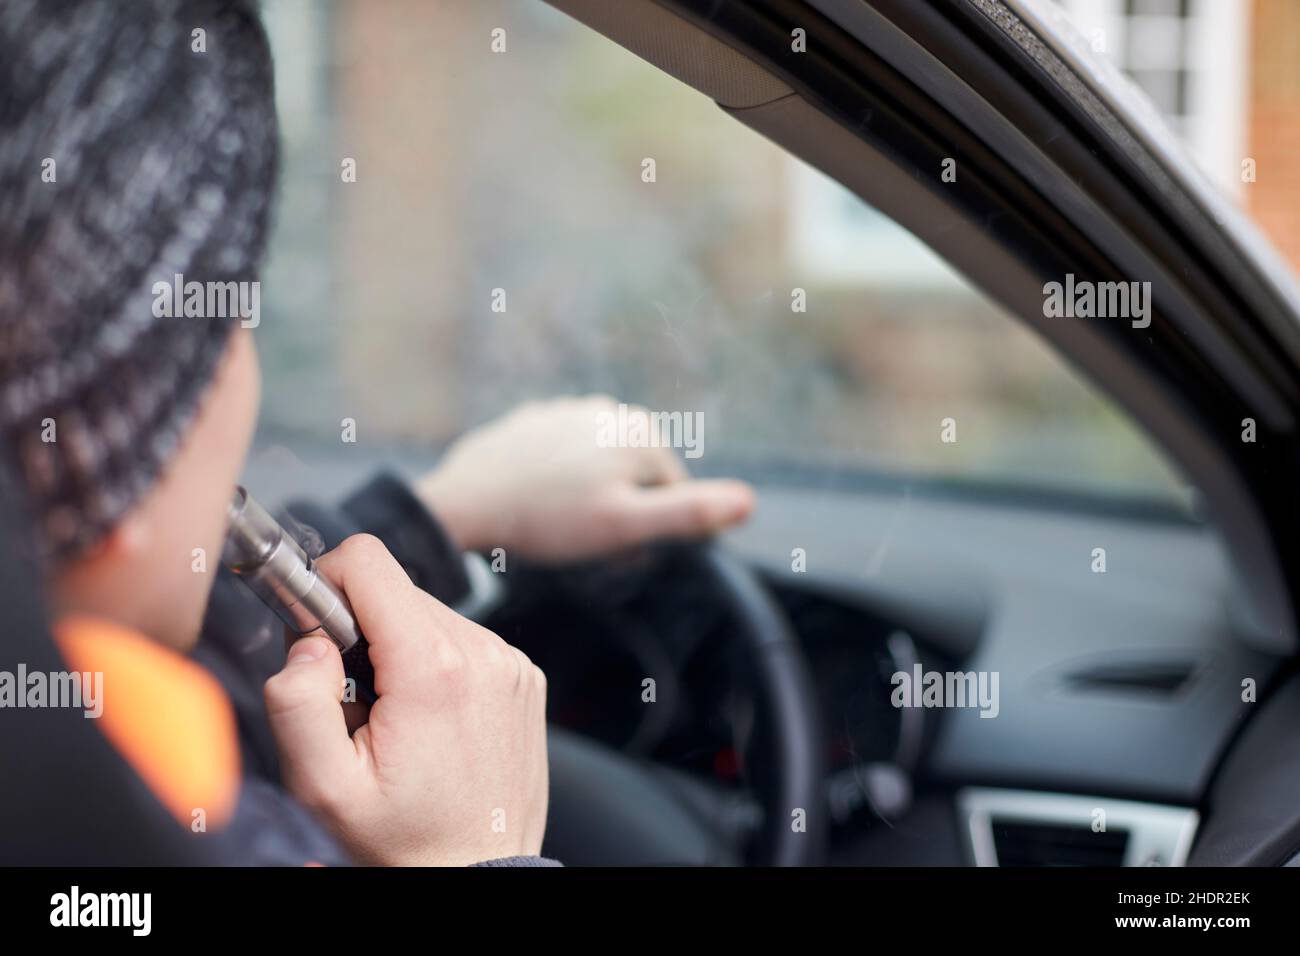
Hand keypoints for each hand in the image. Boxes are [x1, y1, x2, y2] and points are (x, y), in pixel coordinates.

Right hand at [263, 534, 547, 865]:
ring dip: (399, 650)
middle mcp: (483, 652)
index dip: (326, 584)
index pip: (368, 561)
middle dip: (360, 631)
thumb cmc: (402, 839)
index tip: (316, 633)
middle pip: (397, 589)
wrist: (478, 874)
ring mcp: (511, 662)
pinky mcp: (524, 675)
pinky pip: (464, 640)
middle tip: (354, 699)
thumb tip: (308, 642)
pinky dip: (436, 664)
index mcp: (434, 668)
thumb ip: (298, 702)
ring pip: (430, 613)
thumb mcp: (325, 787)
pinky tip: (430, 719)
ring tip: (393, 717)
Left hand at [416, 395, 754, 561]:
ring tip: (556, 524)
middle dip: (621, 508)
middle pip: (636, 476)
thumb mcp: (625, 526)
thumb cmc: (549, 520)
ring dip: (588, 494)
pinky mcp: (532, 421)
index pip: (672, 493)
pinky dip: (555, 481)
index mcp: (640, 433)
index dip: (650, 528)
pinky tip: (534, 502)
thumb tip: (749, 501)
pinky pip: (561, 458)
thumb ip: (688, 513)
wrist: (467, 502)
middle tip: (584, 540)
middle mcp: (609, 409)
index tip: (616, 547)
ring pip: (599, 466)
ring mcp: (568, 410)